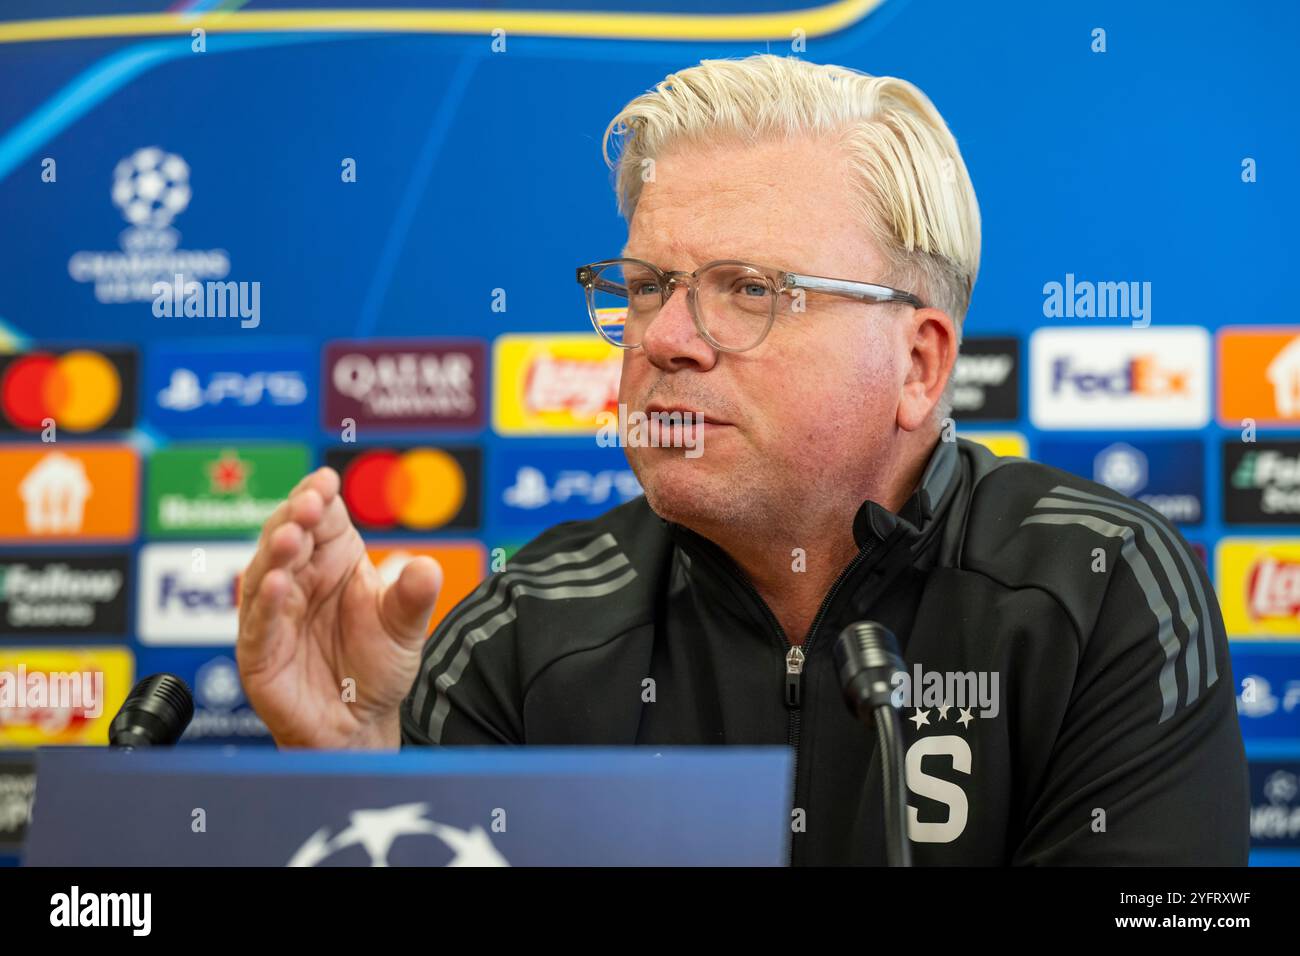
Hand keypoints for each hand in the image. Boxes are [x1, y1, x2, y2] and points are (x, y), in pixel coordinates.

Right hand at [236, 467, 441, 748]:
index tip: (326, 481)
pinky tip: (275, 584)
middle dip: (296, 516)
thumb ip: (413, 597)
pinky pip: (259, 624)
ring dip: (276, 552)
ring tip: (292, 535)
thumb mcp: (405, 628)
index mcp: (332, 560)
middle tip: (310, 503)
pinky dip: (264, 603)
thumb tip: (427, 566)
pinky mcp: (259, 652)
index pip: (321, 517)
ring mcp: (274, 614)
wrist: (361, 726)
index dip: (319, 496)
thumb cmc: (376, 666)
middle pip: (288, 536)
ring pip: (266, 573)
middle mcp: (299, 580)